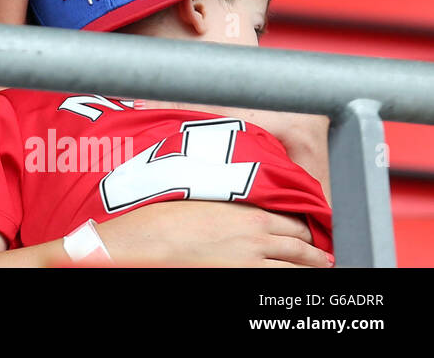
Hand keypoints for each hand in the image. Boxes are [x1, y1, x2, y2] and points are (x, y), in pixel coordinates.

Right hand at [94, 200, 332, 266]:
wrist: (157, 237)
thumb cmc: (173, 216)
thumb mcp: (207, 200)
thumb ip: (231, 206)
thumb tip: (239, 210)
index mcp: (250, 213)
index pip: (292, 221)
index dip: (304, 228)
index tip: (308, 231)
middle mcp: (258, 236)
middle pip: (300, 244)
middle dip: (315, 252)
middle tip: (323, 256)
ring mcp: (253, 259)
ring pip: (296, 266)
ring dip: (312, 268)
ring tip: (321, 270)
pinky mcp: (243, 274)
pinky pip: (279, 280)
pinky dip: (293, 279)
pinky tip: (295, 281)